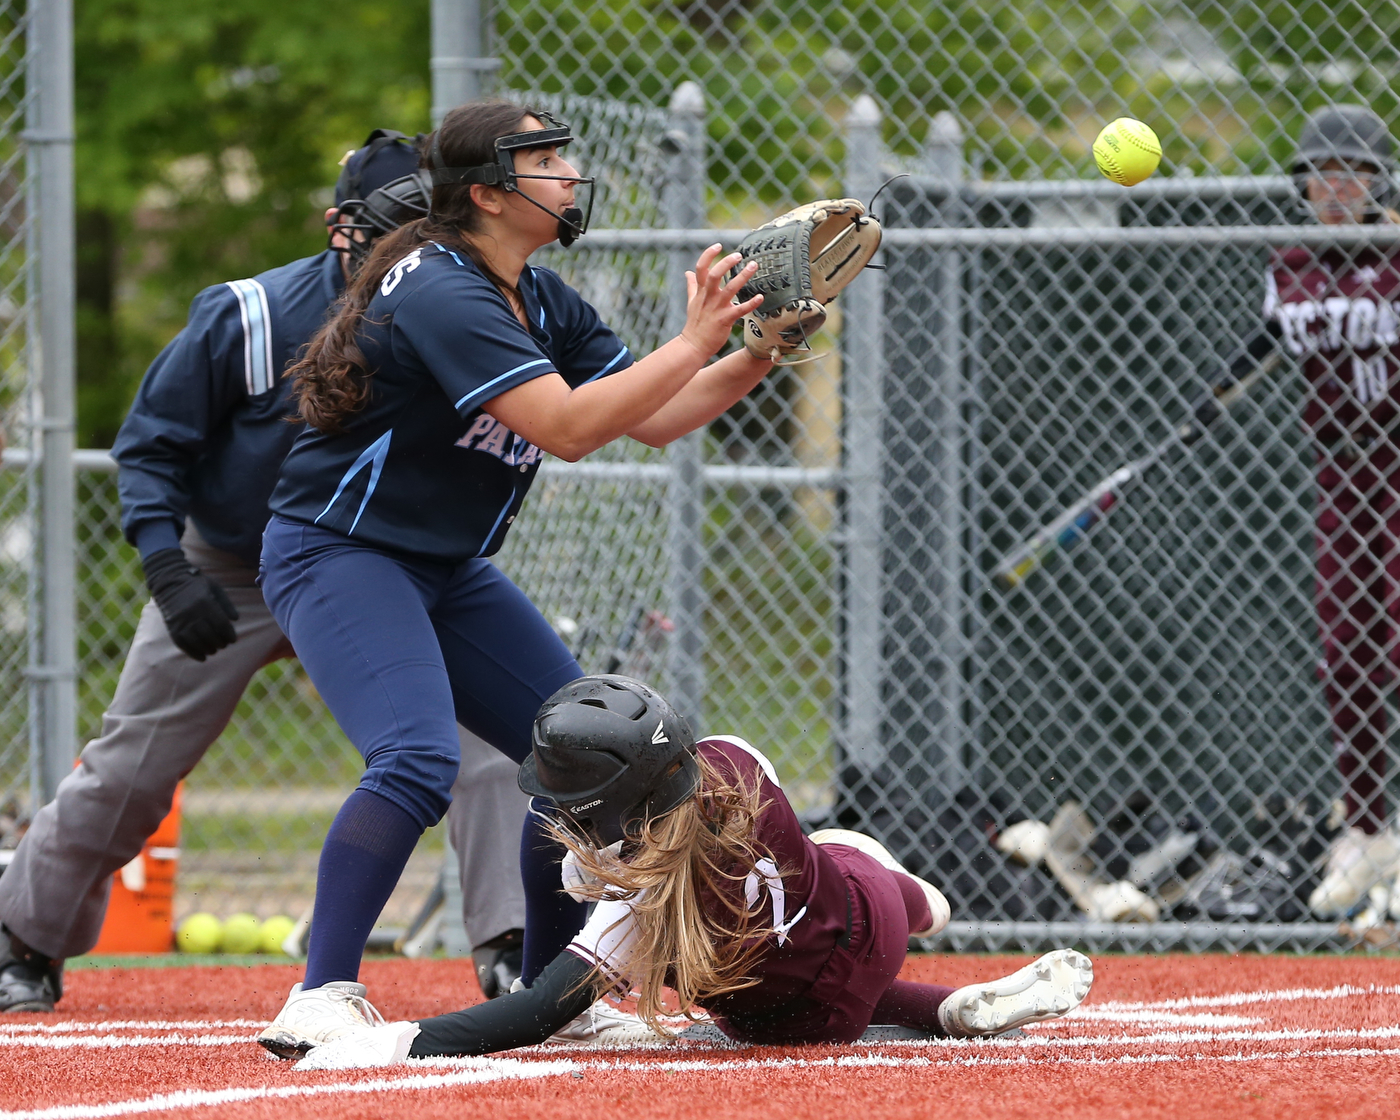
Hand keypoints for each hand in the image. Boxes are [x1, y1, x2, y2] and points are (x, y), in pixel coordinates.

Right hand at [142, 548, 238, 660]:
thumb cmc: (196, 584)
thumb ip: (226, 603)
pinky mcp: (171, 627)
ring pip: (197, 642)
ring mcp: (180, 621)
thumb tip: (235, 619)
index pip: (221, 624)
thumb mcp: (215, 588)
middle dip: (220, 643)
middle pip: (210, 635)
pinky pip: (183, 644)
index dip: (229, 634)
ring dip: (208, 649)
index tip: (233, 640)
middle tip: (223, 645)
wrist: (169, 581)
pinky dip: (193, 653)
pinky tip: (202, 657)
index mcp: (205, 602)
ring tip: (214, 650)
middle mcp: (192, 613)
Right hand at [678, 245, 762, 359]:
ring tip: (754, 266)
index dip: (708, 255)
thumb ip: (692, 285)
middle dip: (726, 263)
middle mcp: (708, 297)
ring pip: (730, 289)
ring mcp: (717, 308)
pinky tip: (760, 297)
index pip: (701, 268)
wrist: (693, 345)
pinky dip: (750, 303)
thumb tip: (687, 272)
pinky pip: (740, 310)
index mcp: (701, 291)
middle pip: (715, 275)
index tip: (718, 245)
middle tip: (739, 255)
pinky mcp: (725, 320)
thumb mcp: (691, 301)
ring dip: (742, 276)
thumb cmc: (695, 323)